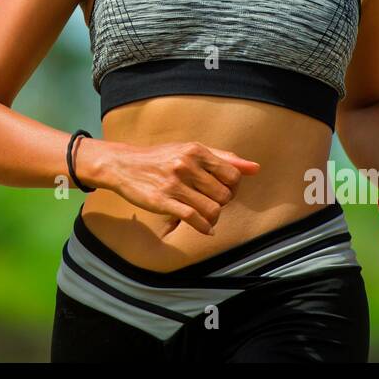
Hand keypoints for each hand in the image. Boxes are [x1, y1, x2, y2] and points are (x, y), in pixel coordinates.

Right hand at [102, 141, 259, 237]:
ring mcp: (174, 184)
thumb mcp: (190, 150)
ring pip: (212, 210)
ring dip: (213, 218)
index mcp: (195, 150)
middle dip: (222, 203)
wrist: (124, 165)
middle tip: (210, 202)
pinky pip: (193, 219)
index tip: (222, 190)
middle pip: (224, 195)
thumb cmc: (161, 158)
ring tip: (207, 216)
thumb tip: (255, 168)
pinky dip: (203, 228)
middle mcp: (186, 165)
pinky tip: (204, 228)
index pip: (233, 175)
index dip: (233, 187)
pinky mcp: (162, 201)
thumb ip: (223, 158)